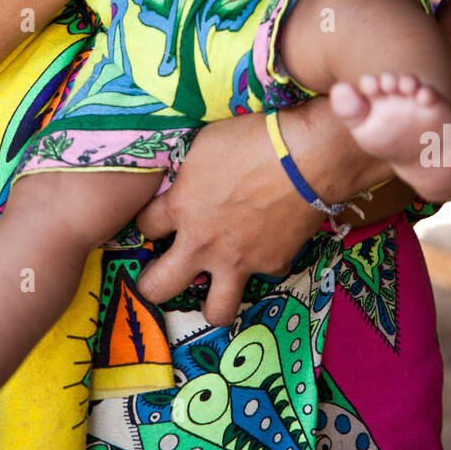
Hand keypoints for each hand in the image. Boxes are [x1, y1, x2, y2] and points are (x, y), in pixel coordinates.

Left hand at [134, 99, 389, 327]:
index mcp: (181, 208)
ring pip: (215, 310)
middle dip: (151, 285)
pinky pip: (262, 274)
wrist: (306, 156)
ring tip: (211, 289)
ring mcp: (238, 261)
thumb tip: (185, 180)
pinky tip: (266, 245)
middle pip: (158, 287)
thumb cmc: (252, 139)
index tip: (157, 219)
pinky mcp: (272, 264)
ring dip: (209, 302)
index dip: (148, 222)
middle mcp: (202, 243)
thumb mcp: (205, 145)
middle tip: (159, 275)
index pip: (144, 226)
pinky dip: (261, 263)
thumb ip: (189, 173)